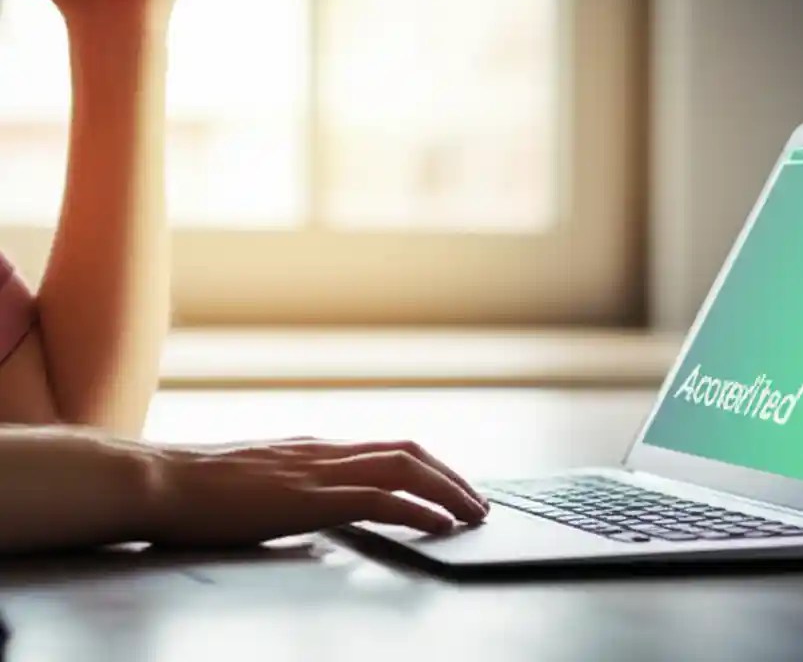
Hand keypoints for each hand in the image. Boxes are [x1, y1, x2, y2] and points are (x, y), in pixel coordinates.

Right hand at [0, 428, 489, 552]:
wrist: (152, 479)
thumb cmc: (188, 489)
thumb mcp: (250, 481)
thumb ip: (284, 485)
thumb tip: (301, 502)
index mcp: (311, 448)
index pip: (384, 448)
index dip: (426, 466)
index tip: (450, 486)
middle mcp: (323, 452)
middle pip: (407, 452)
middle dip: (450, 477)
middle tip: (479, 503)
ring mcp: (317, 471)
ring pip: (405, 469)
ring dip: (448, 491)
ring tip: (474, 515)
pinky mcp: (308, 498)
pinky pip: (380, 500)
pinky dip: (418, 510)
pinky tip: (441, 526)